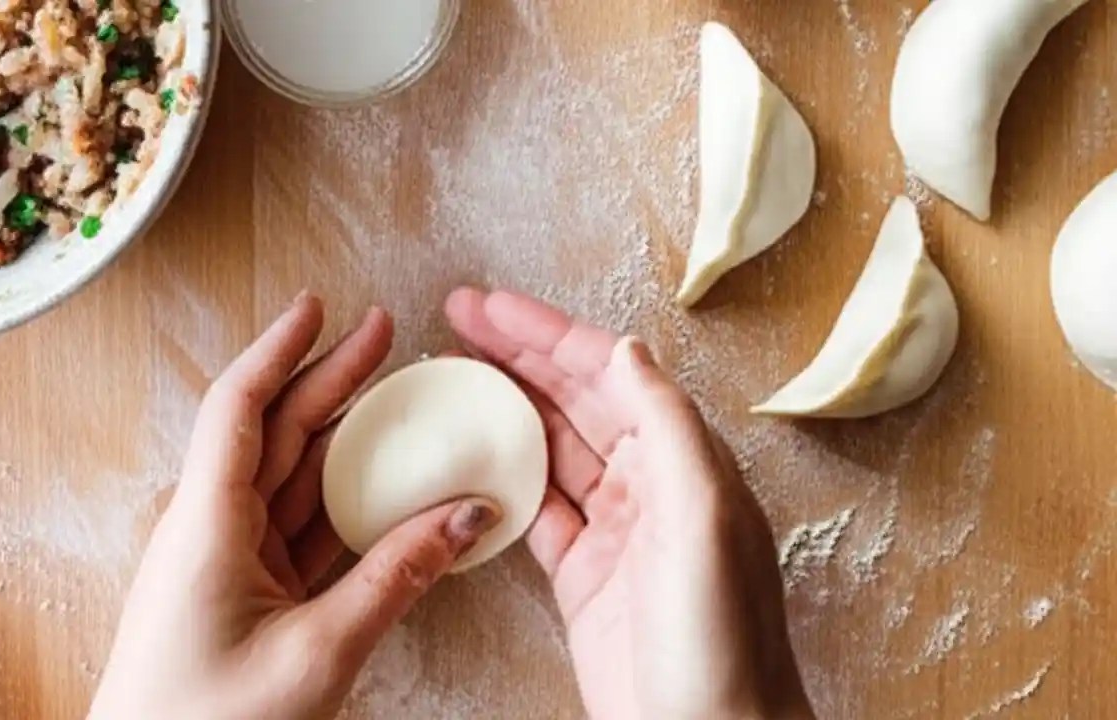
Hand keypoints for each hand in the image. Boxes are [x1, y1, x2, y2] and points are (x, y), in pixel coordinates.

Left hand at [90, 294, 501, 719]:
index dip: (281, 349)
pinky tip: (386, 491)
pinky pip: (301, 530)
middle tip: (382, 335)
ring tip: (395, 402)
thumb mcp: (318, 653)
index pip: (240, 407)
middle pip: (275, 431)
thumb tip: (464, 517)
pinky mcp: (245, 593)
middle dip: (328, 379)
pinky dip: (344, 507)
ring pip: (291, 477)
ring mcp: (228, 561)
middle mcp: (211, 528)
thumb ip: (396, 578)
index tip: (319, 305)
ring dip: (342, 439)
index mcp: (207, 524)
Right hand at [446, 288, 812, 719]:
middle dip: (516, 354)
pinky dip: (499, 479)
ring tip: (455, 371)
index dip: (545, 333)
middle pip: (571, 398)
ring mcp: (613, 530)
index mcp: (681, 459)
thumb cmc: (720, 637)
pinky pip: (533, 511)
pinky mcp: (582, 576)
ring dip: (504, 405)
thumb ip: (664, 424)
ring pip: (548, 447)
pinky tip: (470, 457)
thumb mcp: (701, 514)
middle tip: (456, 318)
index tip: (489, 306)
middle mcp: (648, 485)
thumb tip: (625, 349)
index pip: (605, 373)